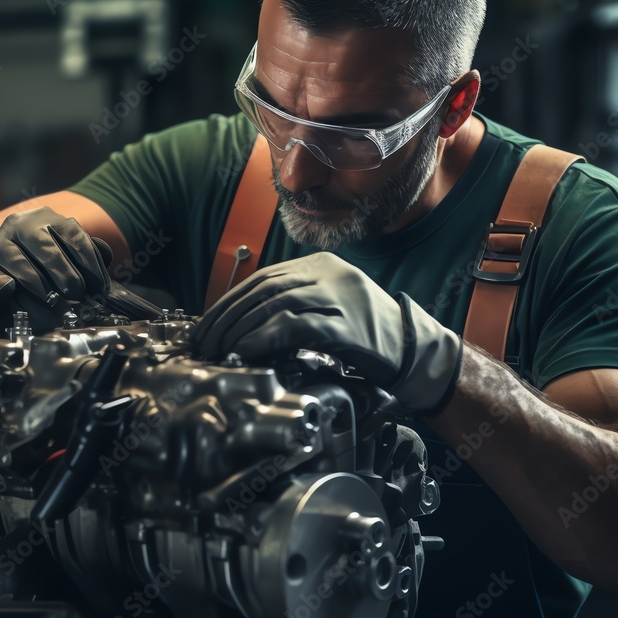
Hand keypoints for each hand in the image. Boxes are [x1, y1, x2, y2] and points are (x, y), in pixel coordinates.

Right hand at [0, 208, 110, 335]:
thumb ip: (87, 256)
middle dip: (64, 274)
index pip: (72, 235)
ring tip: (53, 302)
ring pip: (18, 262)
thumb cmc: (43, 271)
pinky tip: (12, 294)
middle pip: (45, 247)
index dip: (90, 263)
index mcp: (47, 219)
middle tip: (77, 296)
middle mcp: (20, 226)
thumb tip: (107, 255)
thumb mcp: (68, 259)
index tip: (100, 288)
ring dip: (38, 284)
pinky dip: (1, 287)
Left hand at [192, 252, 461, 412]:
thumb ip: (290, 306)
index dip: (229, 303)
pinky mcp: (347, 326)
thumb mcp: (325, 308)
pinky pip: (296, 326)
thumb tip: (240, 324)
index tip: (207, 327)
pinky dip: (264, 338)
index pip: (262, 278)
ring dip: (240, 329)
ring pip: (276, 304)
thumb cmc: (364, 335)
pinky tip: (246, 351)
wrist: (412, 349)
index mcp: (320, 266)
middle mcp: (328, 275)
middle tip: (205, 343)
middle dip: (227, 317)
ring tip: (220, 350)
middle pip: (263, 289)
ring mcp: (340, 298)